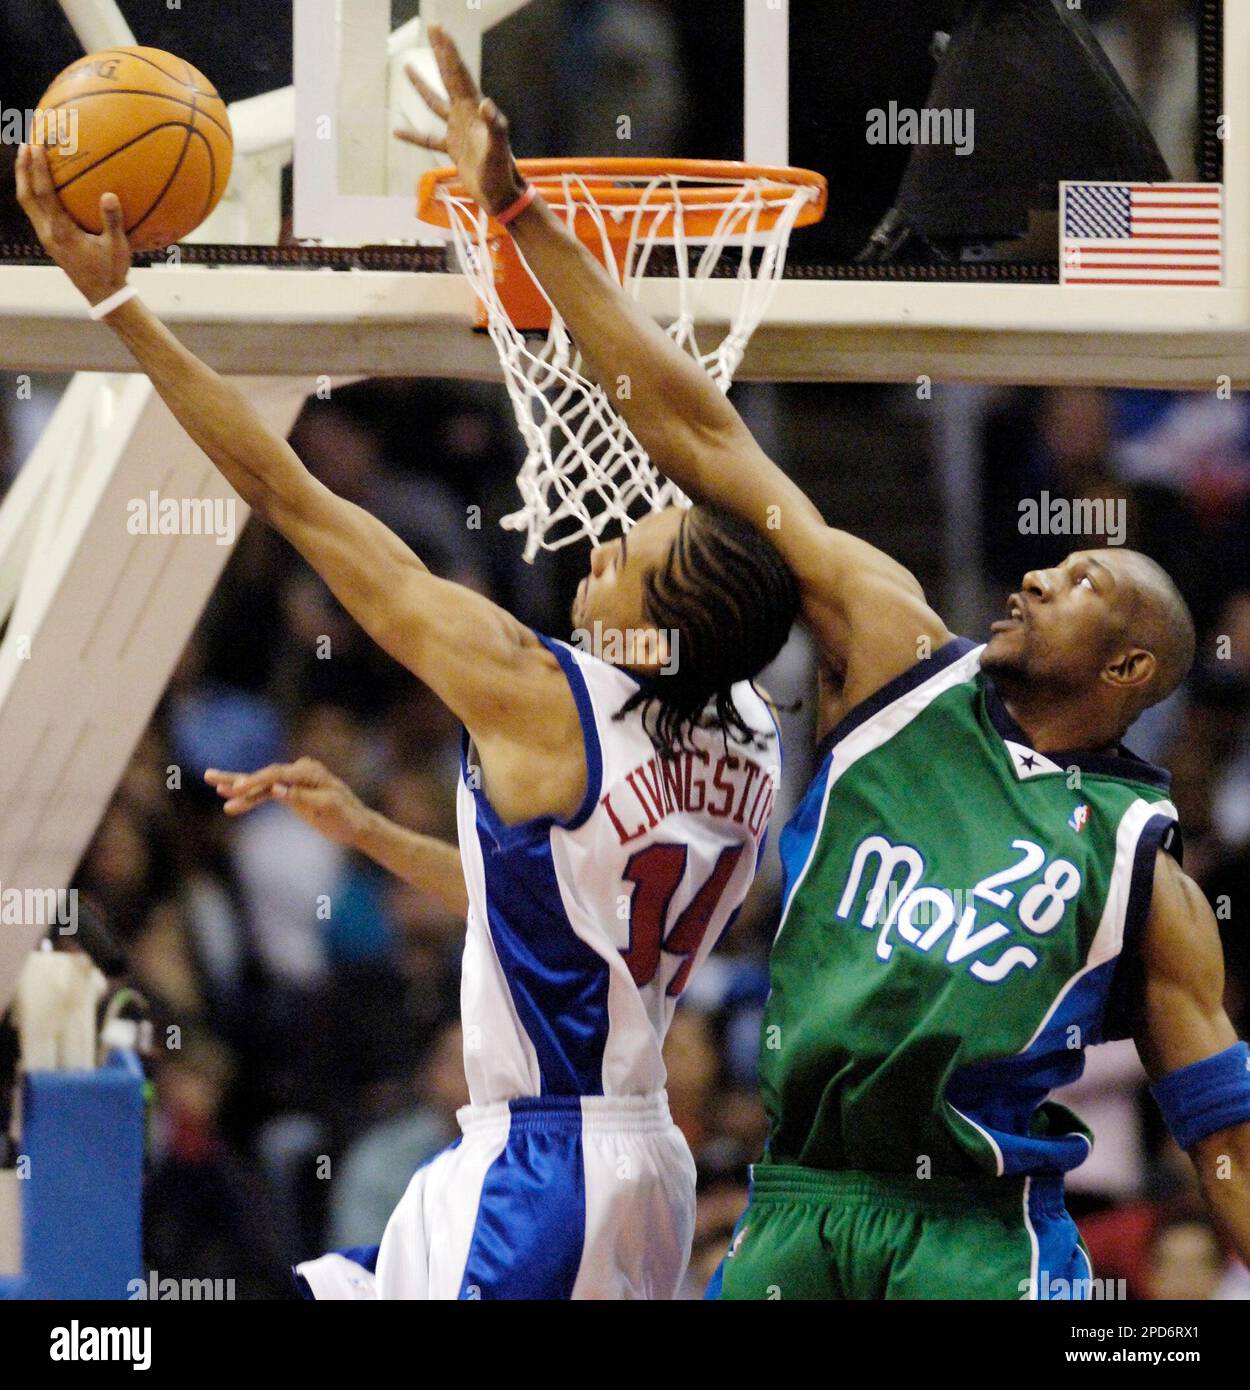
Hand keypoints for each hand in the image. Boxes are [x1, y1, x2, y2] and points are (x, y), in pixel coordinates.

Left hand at [15, 144, 131, 306]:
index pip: (44, 195)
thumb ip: (113, 221)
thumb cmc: (111, 271)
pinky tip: (42, 184)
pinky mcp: (49, 240)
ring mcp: (46, 237)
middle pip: (26, 196)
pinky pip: (35, 210)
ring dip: (24, 179)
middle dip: (23, 169)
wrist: (102, 295)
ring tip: (27, 158)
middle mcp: (48, 233)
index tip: (35, 147)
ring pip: (27, 203)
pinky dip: (34, 192)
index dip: (38, 169)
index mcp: (62, 232)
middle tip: (25, 145)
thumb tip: (109, 195)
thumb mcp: (117, 247)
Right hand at [205, 759, 368, 847]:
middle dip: (238, 779)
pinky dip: (250, 794)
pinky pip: (267, 791)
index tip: (237, 790)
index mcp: (309, 772)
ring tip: (212, 781)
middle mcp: (300, 771)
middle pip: (265, 774)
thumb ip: (301, 798)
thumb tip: (277, 791)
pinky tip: (231, 795)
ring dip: (238, 785)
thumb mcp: (326, 809)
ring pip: (263, 782)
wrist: (357, 825)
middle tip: (211, 778)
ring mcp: (294, 780)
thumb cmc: (345, 817)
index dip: (255, 782)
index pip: (277, 775)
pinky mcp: (290, 791)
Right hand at [395, 23, 525, 216]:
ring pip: (435, 103)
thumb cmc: (502, 173)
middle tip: (433, 29)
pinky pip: (428, 139)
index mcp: (474, 110)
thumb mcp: (498, 149)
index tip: (439, 30)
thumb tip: (485, 102)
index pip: (458, 74)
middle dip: (440, 53)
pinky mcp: (453, 149)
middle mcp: (465, 115)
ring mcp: (458, 131)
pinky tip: (397, 131)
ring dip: (422, 86)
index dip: (448, 51)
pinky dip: (413, 136)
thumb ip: (495, 125)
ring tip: (407, 68)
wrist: (501, 196)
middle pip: (449, 77)